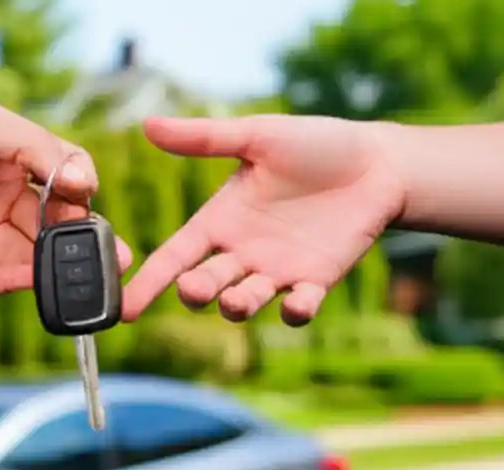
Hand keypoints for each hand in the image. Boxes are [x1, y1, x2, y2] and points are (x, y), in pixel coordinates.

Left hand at [0, 86, 132, 296]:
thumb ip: (39, 151)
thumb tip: (86, 183)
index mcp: (13, 158)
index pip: (64, 186)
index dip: (81, 203)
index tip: (95, 216)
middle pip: (49, 229)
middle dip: (76, 248)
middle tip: (109, 264)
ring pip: (21, 258)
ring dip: (44, 270)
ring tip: (69, 280)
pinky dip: (6, 283)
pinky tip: (23, 281)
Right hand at [123, 114, 407, 324]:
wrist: (378, 163)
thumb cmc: (315, 145)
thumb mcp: (257, 136)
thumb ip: (204, 138)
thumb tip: (148, 124)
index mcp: (219, 220)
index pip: (173, 256)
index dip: (148, 282)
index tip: (125, 309)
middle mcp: (240, 252)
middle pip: (203, 285)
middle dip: (195, 293)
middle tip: (196, 288)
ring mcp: (275, 270)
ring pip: (243, 302)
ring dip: (236, 306)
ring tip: (236, 299)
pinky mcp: (314, 281)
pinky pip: (298, 309)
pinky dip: (296, 312)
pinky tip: (298, 302)